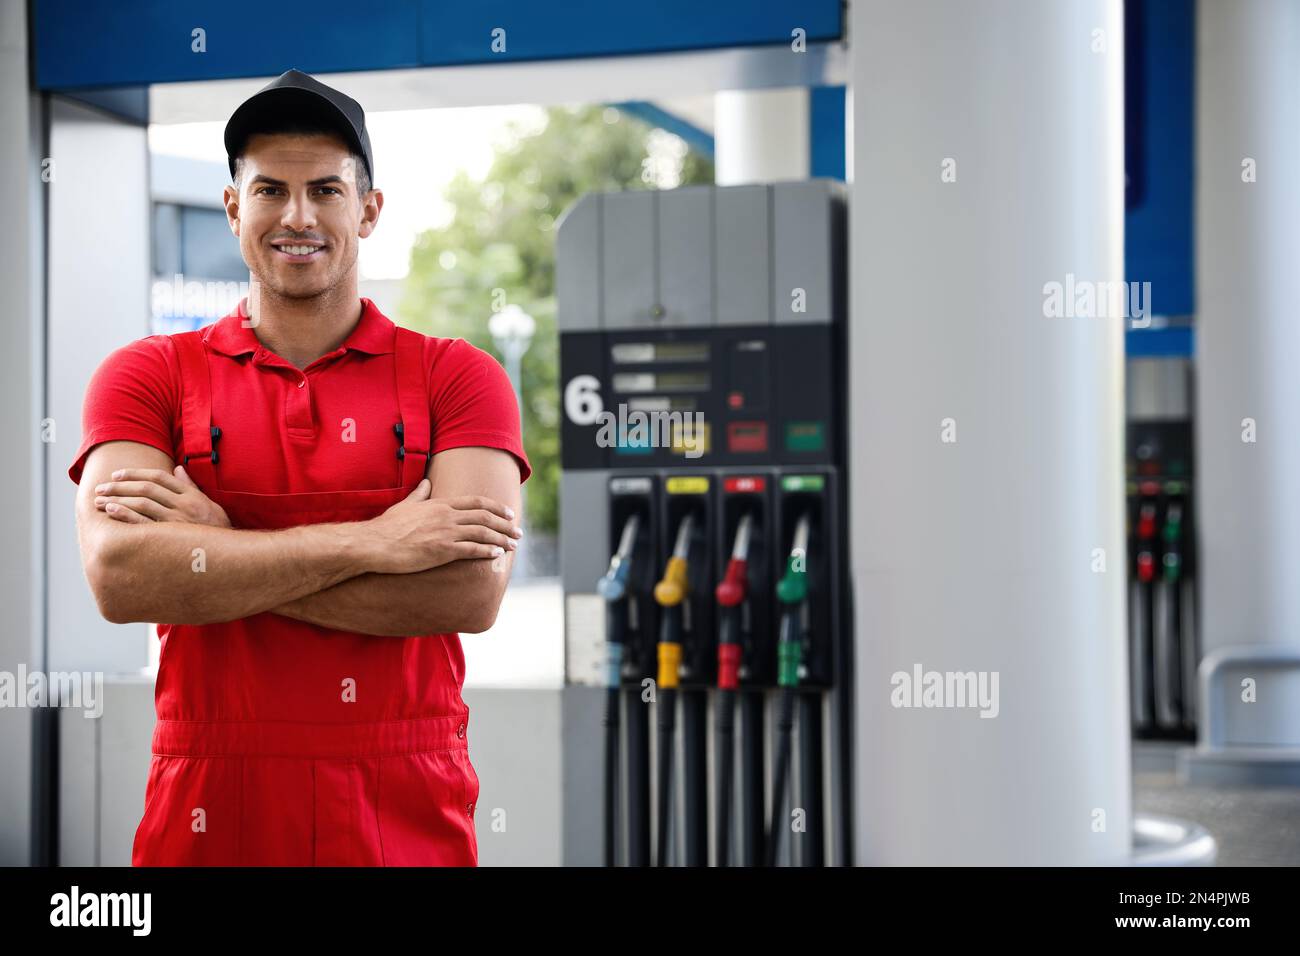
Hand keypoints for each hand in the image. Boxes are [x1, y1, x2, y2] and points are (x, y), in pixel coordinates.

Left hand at [93, 465, 232, 527]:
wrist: (229, 555)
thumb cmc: (218, 530)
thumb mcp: (209, 504)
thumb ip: (190, 487)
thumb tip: (177, 469)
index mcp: (192, 495)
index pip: (160, 477)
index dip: (136, 473)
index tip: (117, 475)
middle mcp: (184, 505)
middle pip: (146, 488)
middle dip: (120, 485)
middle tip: (101, 486)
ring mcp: (177, 521)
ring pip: (142, 503)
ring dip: (118, 498)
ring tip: (99, 499)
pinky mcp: (170, 537)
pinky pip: (143, 524)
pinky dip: (125, 515)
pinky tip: (111, 510)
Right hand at [364, 479, 521, 573]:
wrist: (374, 544)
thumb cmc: (387, 527)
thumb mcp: (405, 505)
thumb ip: (419, 494)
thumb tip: (426, 483)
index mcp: (440, 504)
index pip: (476, 502)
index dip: (496, 507)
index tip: (508, 513)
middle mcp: (447, 516)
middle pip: (485, 517)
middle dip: (505, 525)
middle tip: (518, 532)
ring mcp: (446, 533)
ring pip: (482, 533)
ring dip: (501, 539)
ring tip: (512, 545)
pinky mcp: (442, 551)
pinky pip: (471, 550)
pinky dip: (487, 551)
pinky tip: (497, 554)